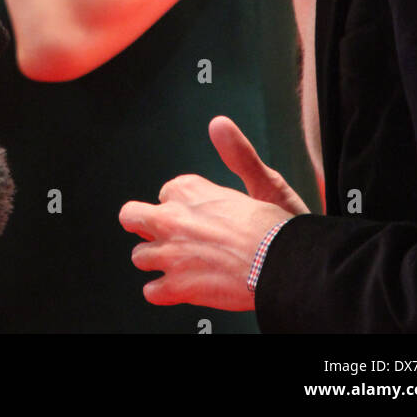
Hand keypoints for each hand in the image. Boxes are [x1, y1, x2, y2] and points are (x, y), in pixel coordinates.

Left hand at [119, 116, 308, 310]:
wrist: (285, 267)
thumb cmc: (277, 227)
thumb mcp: (263, 181)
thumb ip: (239, 155)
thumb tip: (218, 123)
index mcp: (188, 189)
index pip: (167, 193)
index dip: (182, 205)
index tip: (198, 215)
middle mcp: (171, 218)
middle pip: (131, 216)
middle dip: (143, 224)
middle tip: (162, 235)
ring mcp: (170, 254)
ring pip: (140, 256)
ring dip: (157, 261)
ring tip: (180, 266)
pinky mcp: (176, 287)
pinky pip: (151, 291)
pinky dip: (164, 292)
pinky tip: (181, 290)